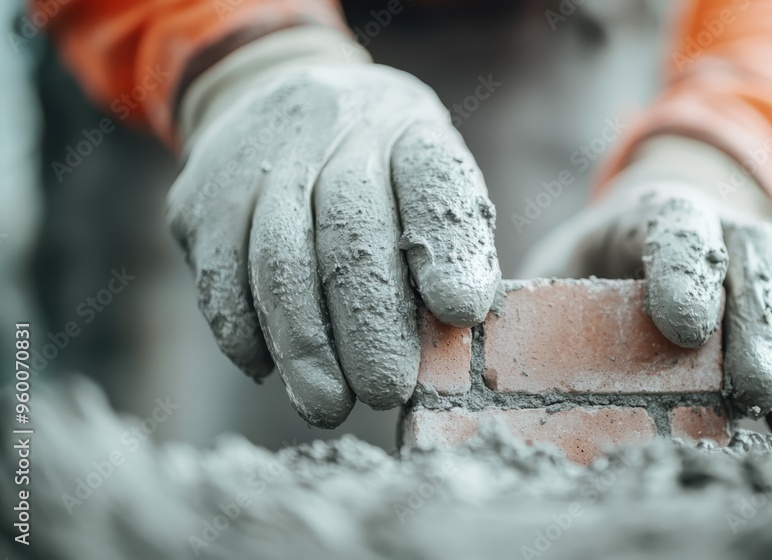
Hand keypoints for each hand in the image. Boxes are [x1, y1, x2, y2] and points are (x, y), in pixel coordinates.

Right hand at [166, 29, 499, 427]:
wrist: (267, 99)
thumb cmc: (375, 171)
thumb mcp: (424, 180)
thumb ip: (445, 247)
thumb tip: (454, 328)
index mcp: (406, 130)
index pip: (431, 181)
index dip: (445, 247)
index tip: (460, 311)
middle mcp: (333, 131)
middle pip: (349, 234)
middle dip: (369, 324)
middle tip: (385, 391)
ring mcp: (258, 161)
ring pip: (277, 263)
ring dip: (304, 346)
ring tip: (329, 405)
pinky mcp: (200, 199)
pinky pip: (220, 278)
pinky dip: (246, 333)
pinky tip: (270, 369)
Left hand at [522, 137, 771, 444]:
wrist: (669, 234)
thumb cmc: (597, 267)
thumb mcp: (554, 272)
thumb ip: (528, 302)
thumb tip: (474, 346)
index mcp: (654, 215)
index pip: (677, 224)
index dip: (683, 267)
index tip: (680, 328)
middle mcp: (728, 229)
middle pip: (759, 258)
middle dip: (760, 325)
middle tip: (752, 394)